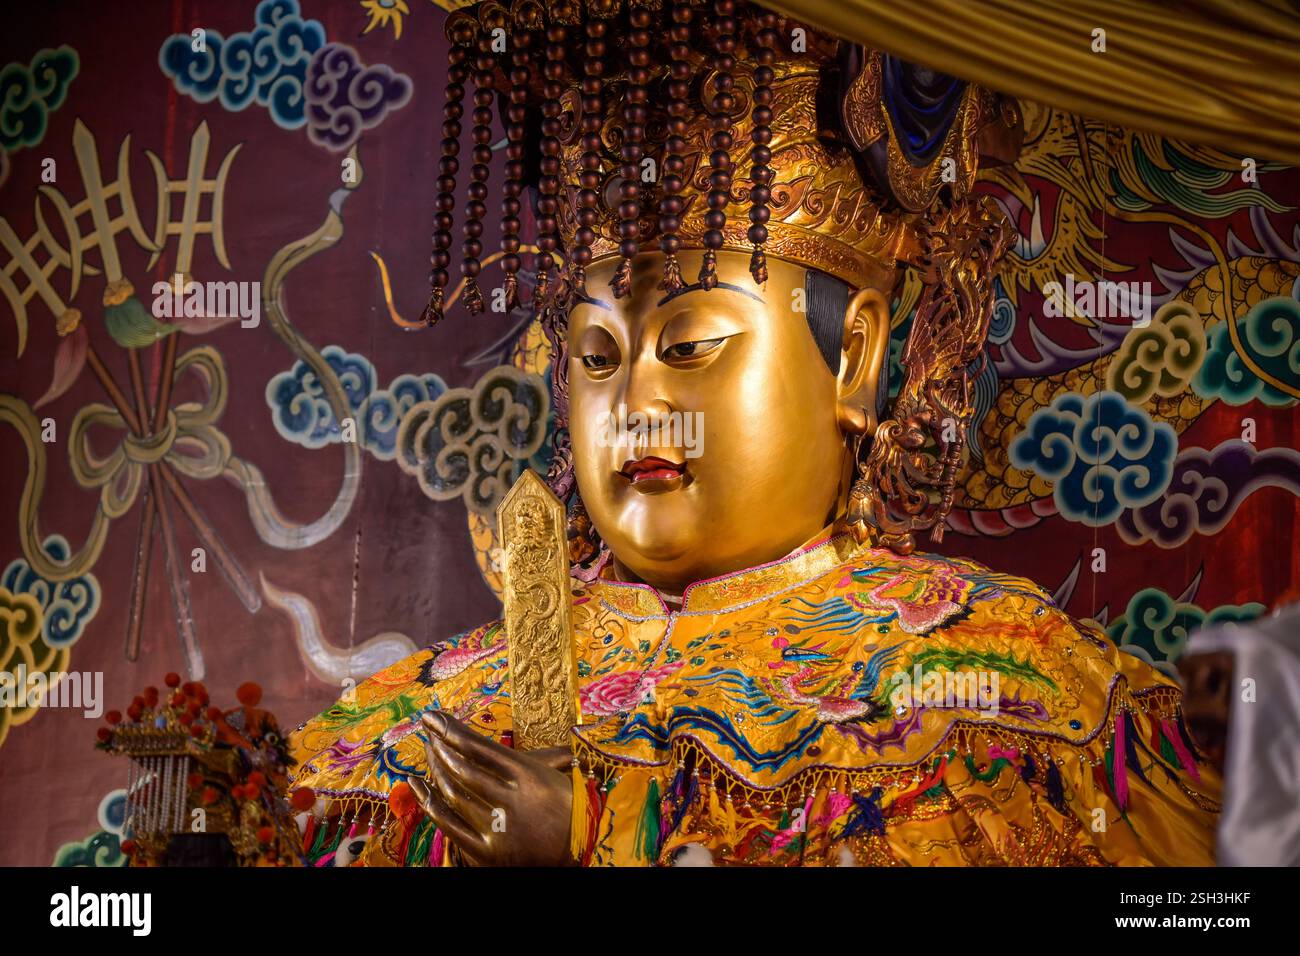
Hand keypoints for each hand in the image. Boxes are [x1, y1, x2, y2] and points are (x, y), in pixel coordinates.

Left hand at [406, 711, 574, 865]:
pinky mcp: (486, 852)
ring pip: (454, 792)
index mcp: (530, 775)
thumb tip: (564, 738)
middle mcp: (511, 798)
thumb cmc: (573, 814)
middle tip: (427, 728)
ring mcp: (496, 826)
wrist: (578, 855)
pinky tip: (415, 783)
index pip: (481, 746)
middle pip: (463, 766)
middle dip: (440, 744)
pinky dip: (428, 802)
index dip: (453, 729)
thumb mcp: (566, 778)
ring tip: (428, 749)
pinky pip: (449, 823)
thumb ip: (555, 755)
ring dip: (435, 768)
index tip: (434, 716)